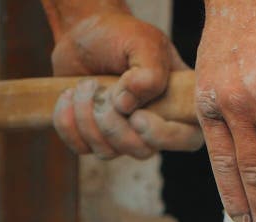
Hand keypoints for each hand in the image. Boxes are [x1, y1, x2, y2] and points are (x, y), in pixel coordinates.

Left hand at [51, 12, 202, 159]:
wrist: (84, 35)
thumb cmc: (121, 36)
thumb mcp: (143, 43)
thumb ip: (150, 72)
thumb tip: (129, 105)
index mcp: (179, 104)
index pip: (188, 139)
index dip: (165, 137)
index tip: (137, 116)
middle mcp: (156, 125)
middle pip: (143, 151)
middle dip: (114, 125)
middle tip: (101, 89)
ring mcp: (126, 135)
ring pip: (108, 152)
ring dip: (87, 116)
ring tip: (85, 84)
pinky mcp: (95, 137)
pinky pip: (80, 147)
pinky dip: (67, 120)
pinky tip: (69, 95)